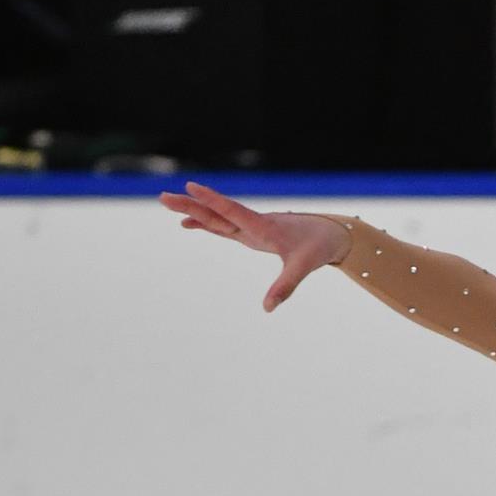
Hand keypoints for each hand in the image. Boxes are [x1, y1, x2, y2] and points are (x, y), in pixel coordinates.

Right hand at [157, 180, 347, 312]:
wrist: (332, 233)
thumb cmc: (318, 247)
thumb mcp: (303, 267)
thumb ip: (285, 287)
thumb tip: (268, 308)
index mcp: (263, 226)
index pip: (233, 211)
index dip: (212, 200)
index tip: (192, 187)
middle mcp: (254, 223)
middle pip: (217, 211)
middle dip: (191, 204)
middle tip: (163, 196)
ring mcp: (251, 227)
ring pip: (218, 216)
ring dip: (194, 210)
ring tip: (168, 203)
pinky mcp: (252, 233)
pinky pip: (224, 226)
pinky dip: (206, 223)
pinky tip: (189, 222)